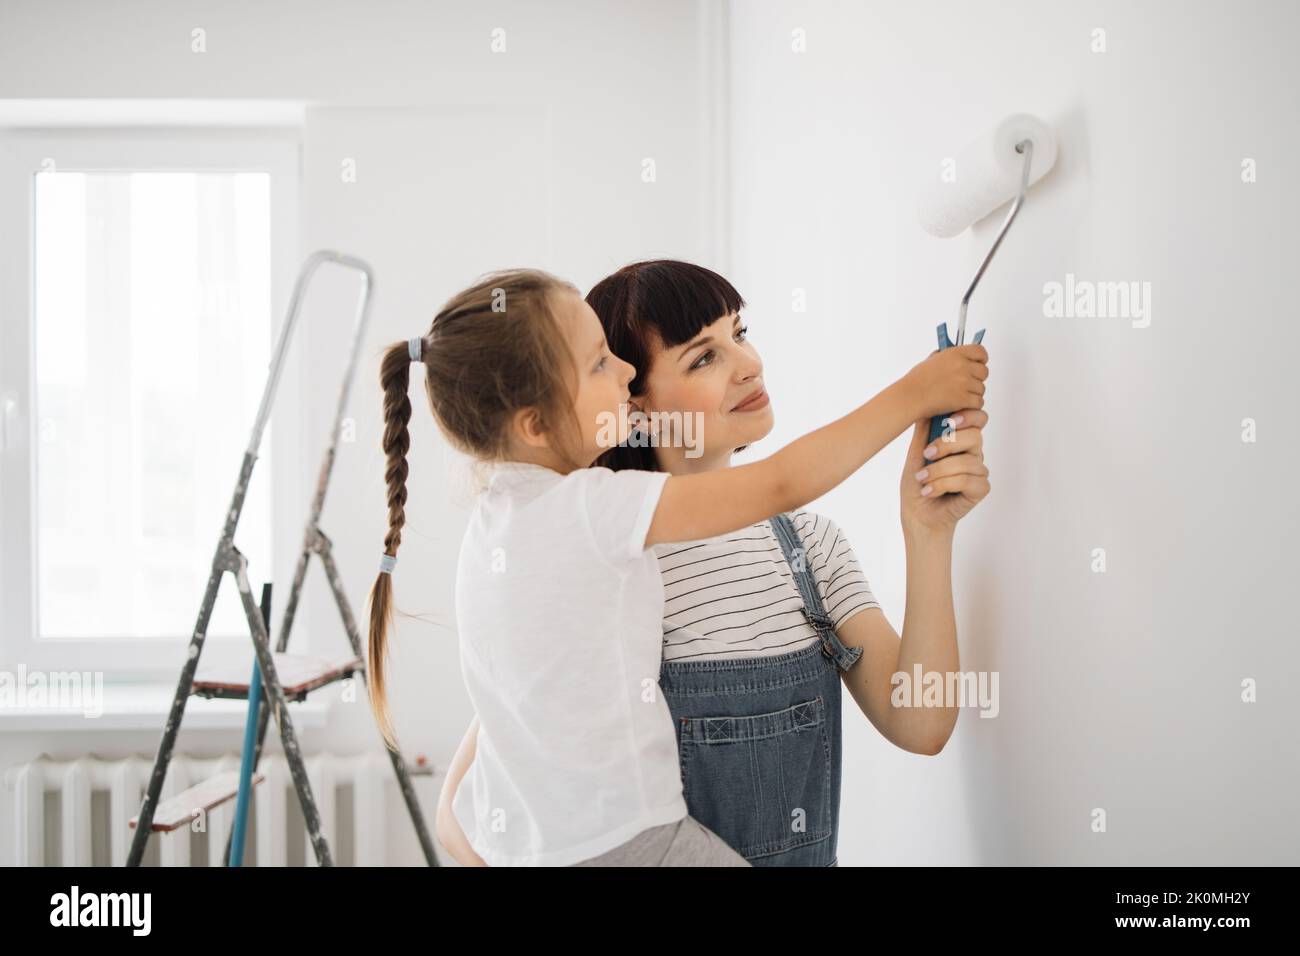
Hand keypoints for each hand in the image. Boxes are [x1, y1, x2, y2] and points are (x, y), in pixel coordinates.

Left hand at [900, 407, 990, 534]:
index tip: (950, 420)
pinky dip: (944, 485)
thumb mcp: (915, 454)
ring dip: (938, 471)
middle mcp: (973, 453)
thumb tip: (926, 406)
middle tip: (927, 454)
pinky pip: (967, 480)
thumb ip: (923, 432)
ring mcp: (978, 471)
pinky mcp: (980, 489)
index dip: (969, 415)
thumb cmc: (918, 483)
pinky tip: (929, 491)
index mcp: (961, 440)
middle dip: (947, 444)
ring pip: (967, 462)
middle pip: (975, 436)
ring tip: (922, 480)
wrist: (917, 514)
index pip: (977, 419)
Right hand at [902, 344, 987, 419]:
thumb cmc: (916, 382)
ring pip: (981, 389)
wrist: (910, 397)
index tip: (978, 364)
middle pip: (984, 372)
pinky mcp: (964, 399)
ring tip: (959, 396)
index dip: (981, 359)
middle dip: (977, 379)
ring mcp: (964, 383)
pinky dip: (971, 405)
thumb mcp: (932, 360)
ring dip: (973, 394)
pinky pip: (978, 402)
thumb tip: (958, 357)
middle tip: (966, 384)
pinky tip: (960, 405)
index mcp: (955, 354)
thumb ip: (948, 357)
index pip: (981, 352)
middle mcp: (962, 366)